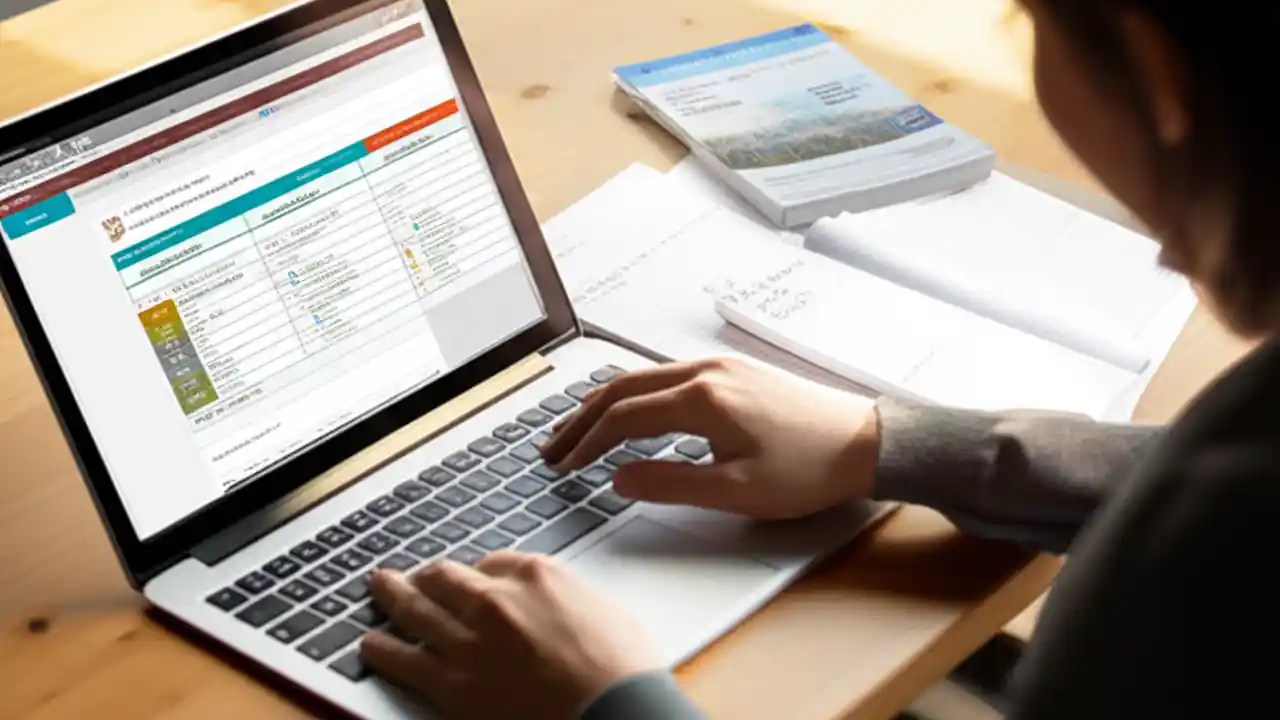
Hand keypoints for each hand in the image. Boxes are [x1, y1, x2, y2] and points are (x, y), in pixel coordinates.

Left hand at [361, 553, 660, 719]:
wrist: (615, 714)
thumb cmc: (623, 671)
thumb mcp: (605, 609)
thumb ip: (568, 596)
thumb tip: (553, 602)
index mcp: (536, 574)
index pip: (492, 560)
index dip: (479, 571)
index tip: (474, 579)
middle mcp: (495, 599)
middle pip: (446, 576)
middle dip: (428, 575)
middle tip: (412, 574)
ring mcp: (469, 641)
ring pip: (415, 609)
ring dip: (391, 596)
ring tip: (378, 588)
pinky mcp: (453, 685)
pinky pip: (404, 661)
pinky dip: (382, 651)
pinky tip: (370, 645)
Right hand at [542, 357, 880, 518]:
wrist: (869, 441)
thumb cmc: (810, 469)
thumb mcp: (737, 492)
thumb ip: (670, 484)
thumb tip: (618, 479)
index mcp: (702, 399)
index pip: (622, 417)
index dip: (586, 443)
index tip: (564, 466)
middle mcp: (706, 371)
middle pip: (623, 388)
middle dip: (581, 419)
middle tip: (552, 447)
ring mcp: (721, 366)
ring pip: (643, 377)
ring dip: (606, 403)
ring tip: (578, 430)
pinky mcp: (735, 371)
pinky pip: (667, 375)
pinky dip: (636, 394)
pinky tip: (630, 412)